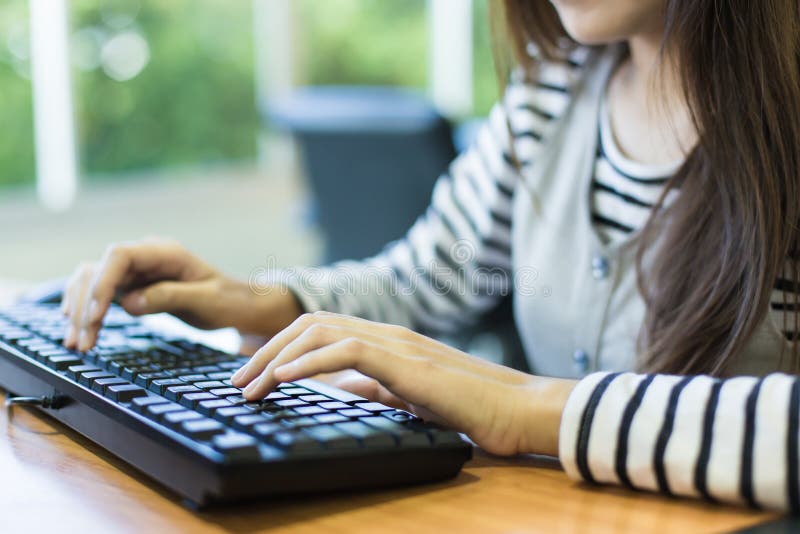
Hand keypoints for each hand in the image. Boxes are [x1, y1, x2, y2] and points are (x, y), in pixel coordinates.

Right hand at [62, 238, 301, 351]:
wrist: (238, 304)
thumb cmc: (229, 300)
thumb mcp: (208, 300)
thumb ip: (171, 297)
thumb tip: (130, 303)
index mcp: (165, 252)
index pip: (119, 255)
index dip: (102, 282)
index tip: (96, 315)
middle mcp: (146, 256)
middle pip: (99, 270)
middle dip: (86, 305)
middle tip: (82, 343)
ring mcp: (137, 271)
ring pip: (93, 281)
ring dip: (80, 311)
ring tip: (77, 345)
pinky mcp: (132, 286)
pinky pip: (101, 293)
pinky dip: (88, 312)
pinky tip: (80, 332)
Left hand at [231, 311, 574, 455]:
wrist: (518, 410)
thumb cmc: (472, 407)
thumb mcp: (409, 397)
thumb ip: (374, 387)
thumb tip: (337, 389)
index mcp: (386, 341)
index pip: (322, 331)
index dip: (282, 349)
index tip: (255, 376)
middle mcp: (387, 333)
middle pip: (310, 324)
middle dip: (266, 350)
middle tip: (239, 381)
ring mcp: (396, 342)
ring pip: (320, 331)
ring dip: (277, 357)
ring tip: (250, 384)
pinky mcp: (405, 360)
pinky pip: (345, 351)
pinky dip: (306, 362)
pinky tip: (282, 380)